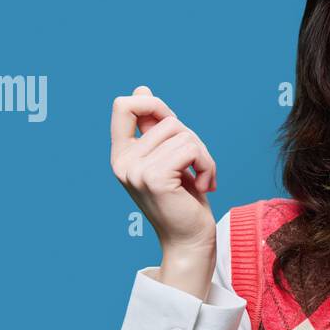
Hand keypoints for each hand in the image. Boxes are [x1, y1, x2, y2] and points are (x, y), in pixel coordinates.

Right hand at [109, 86, 218, 255]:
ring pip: (183, 133)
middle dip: (192, 139)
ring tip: (201, 179)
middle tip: (197, 167)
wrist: (189, 241)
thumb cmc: (182, 200)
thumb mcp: (167, 158)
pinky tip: (203, 186)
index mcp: (121, 154)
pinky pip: (191, 149)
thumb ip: (153, 128)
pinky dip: (207, 165)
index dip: (152, 103)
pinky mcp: (154, 179)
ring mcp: (135, 170)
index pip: (123, 106)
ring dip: (203, 155)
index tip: (172, 123)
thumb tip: (141, 89)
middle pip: (168, 119)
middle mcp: (122, 162)